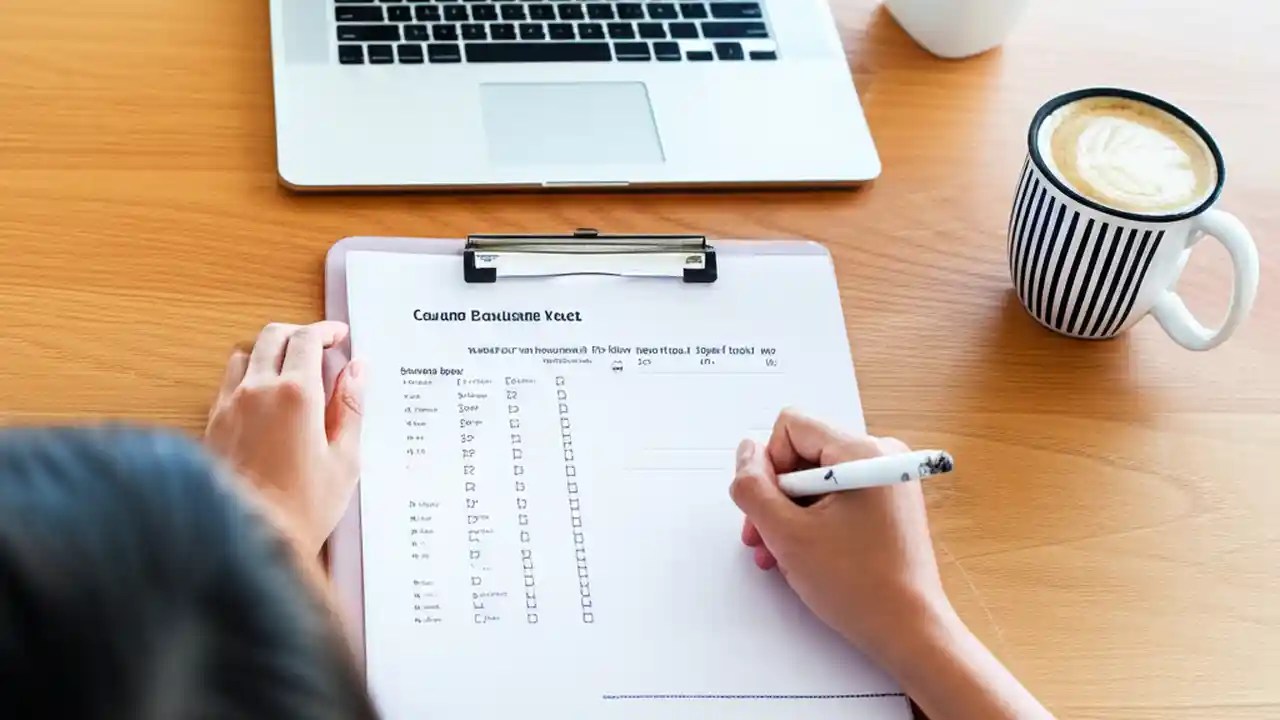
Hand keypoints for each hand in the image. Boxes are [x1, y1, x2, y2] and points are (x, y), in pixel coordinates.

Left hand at [205, 321, 364, 558]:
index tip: (339, 336)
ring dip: (270, 352)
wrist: (248, 540)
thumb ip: (351, 407)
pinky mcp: (212, 424)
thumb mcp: (344, 459)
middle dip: (299, 334)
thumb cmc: (302, 507)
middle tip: (319, 347)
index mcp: (296, 394)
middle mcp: (257, 391)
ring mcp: (229, 406)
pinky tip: (264, 399)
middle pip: (273, 336)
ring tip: (291, 371)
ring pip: (246, 354)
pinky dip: (247, 376)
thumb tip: (356, 370)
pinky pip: (228, 383)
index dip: (326, 332)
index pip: (308, 339)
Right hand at [729, 409, 949, 668]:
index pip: (791, 426)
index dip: (768, 466)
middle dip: (776, 496)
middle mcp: (882, 456)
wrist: (910, 631)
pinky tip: (804, 553)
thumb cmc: (861, 587)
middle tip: (765, 537)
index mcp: (863, 452)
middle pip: (803, 453)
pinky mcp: (889, 501)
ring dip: (790, 513)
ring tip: (780, 552)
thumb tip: (745, 454)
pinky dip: (815, 519)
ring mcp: (889, 480)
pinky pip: (838, 495)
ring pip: (817, 478)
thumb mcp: (786, 534)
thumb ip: (753, 488)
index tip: (770, 508)